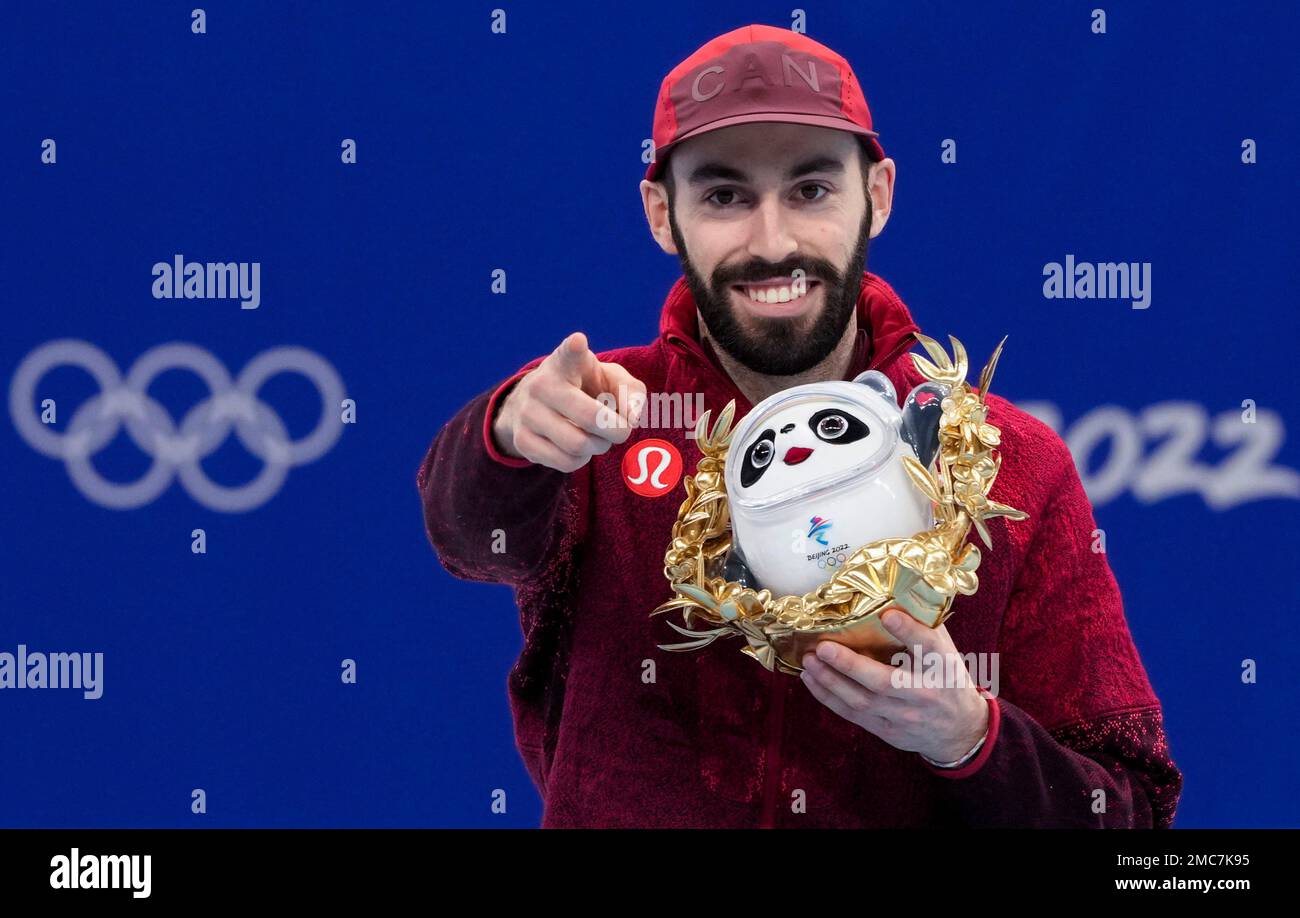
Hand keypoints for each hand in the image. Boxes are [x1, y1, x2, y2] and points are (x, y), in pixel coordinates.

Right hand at [492, 331, 646, 471]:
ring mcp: (528, 413)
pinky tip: (579, 446)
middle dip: (618, 431)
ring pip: (578, 445)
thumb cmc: (585, 387)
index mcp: (565, 363)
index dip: (574, 348)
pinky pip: (565, 462)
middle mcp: (541, 385)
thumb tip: (631, 419)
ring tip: (598, 437)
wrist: (536, 403)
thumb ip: (631, 392)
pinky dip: (582, 460)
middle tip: (621, 430)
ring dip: (599, 446)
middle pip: (591, 418)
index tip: (578, 341)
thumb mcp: (610, 378)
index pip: (568, 354)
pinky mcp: (523, 440)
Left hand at [799, 608, 989, 763]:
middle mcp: (923, 692)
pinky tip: (811, 678)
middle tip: (823, 647)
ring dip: (831, 680)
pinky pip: (853, 714)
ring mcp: (903, 715)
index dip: (909, 630)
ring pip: (862, 700)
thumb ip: (923, 625)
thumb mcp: (945, 650)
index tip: (888, 614)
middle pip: (885, 682)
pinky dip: (828, 696)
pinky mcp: (886, 729)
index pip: (927, 646)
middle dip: (851, 665)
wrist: (959, 729)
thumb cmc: (946, 677)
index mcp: (941, 666)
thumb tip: (892, 591)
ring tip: (809, 660)